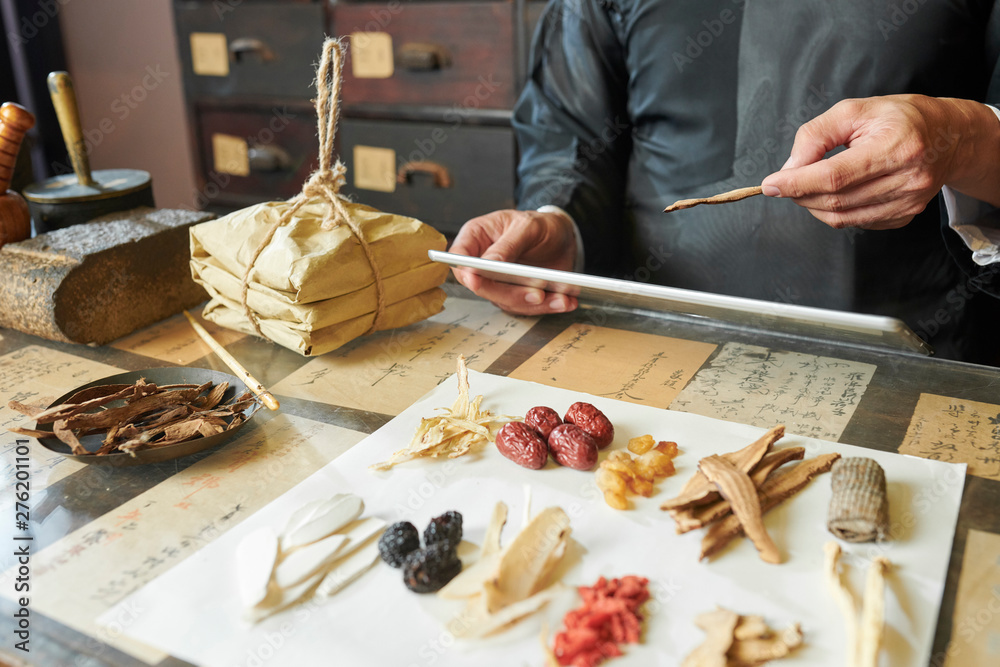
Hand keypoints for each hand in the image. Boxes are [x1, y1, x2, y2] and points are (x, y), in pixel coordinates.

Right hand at [449, 209, 578, 315]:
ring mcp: (498, 282)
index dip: (465, 272)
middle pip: (483, 286)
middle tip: (536, 293)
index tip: (476, 280)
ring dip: (534, 304)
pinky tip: (565, 301)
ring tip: (560, 298)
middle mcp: (483, 263)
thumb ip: (507, 245)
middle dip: (510, 293)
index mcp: (477, 237)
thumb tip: (488, 264)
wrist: (562, 237)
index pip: (460, 257)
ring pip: (506, 301)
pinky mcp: (516, 294)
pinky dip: (548, 306)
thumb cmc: (540, 225)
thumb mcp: (527, 226)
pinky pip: (526, 306)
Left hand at [761, 95, 999, 229]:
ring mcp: (908, 203)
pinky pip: (856, 223)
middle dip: (800, 194)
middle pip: (835, 201)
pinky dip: (835, 211)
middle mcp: (907, 179)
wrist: (948, 136)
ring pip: (842, 218)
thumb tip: (789, 168)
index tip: (770, 184)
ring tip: (809, 185)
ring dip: (814, 205)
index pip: (835, 176)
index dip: (797, 183)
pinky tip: (837, 192)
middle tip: (785, 182)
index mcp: (897, 147)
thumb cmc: (900, 118)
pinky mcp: (904, 216)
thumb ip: (816, 135)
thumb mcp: (854, 110)